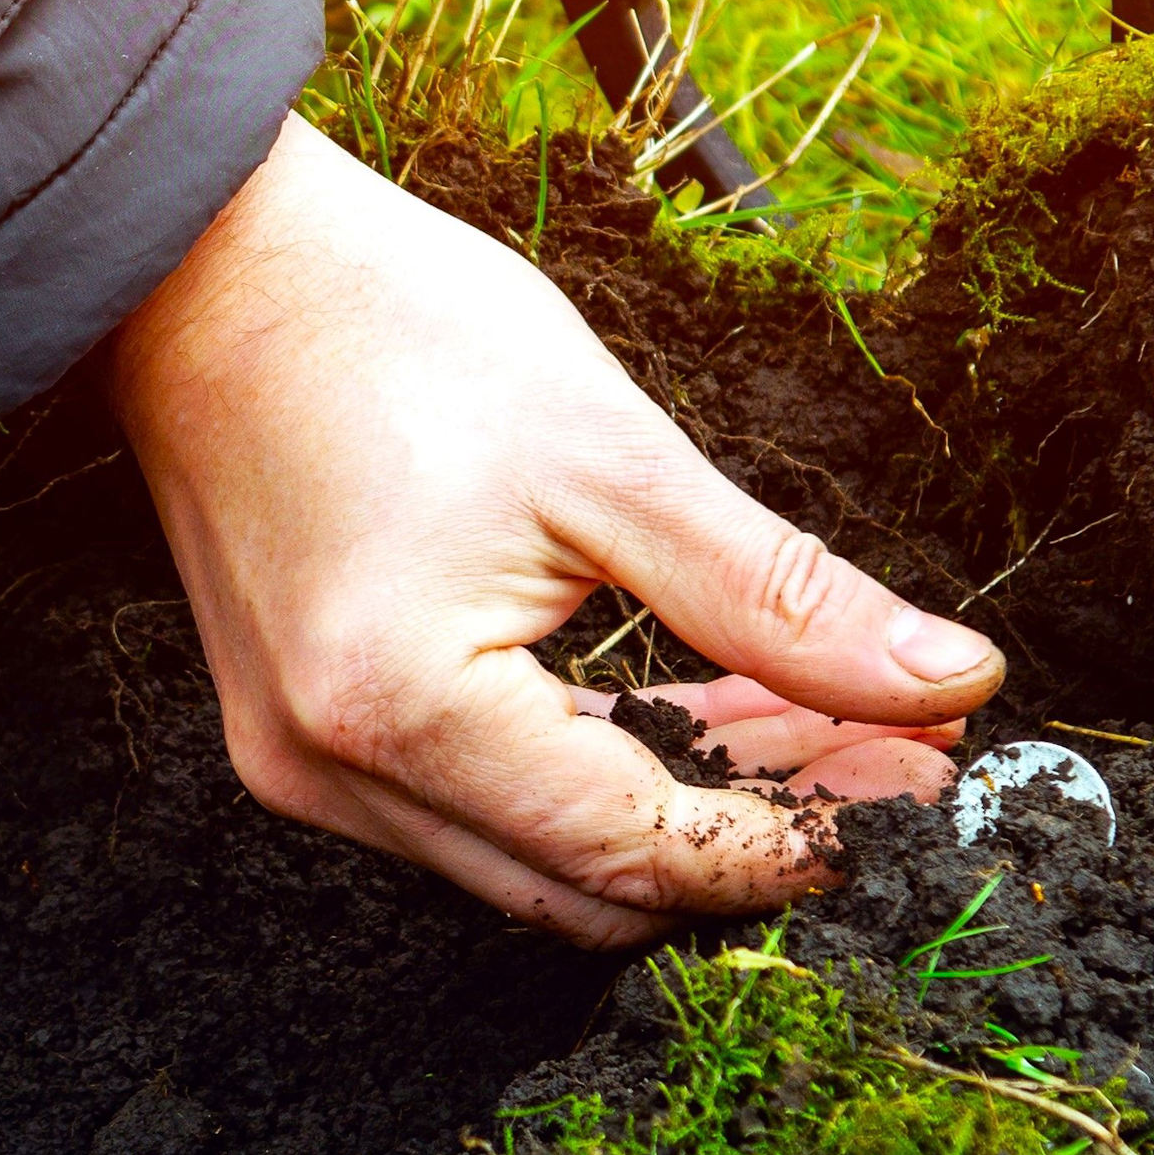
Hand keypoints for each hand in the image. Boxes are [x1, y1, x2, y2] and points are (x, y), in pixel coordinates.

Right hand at [104, 117, 1003, 947]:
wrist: (208, 266)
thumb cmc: (387, 327)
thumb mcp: (612, 454)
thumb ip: (779, 594)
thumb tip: (945, 682)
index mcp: (398, 706)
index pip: (639, 850)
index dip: (799, 838)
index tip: (922, 787)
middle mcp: (331, 769)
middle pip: (588, 889)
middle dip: (755, 835)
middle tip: (894, 756)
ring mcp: (301, 761)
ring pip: (536, 860)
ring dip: (681, 807)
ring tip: (820, 721)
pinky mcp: (301, 730)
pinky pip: (475, 805)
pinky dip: (594, 773)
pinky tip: (699, 702)